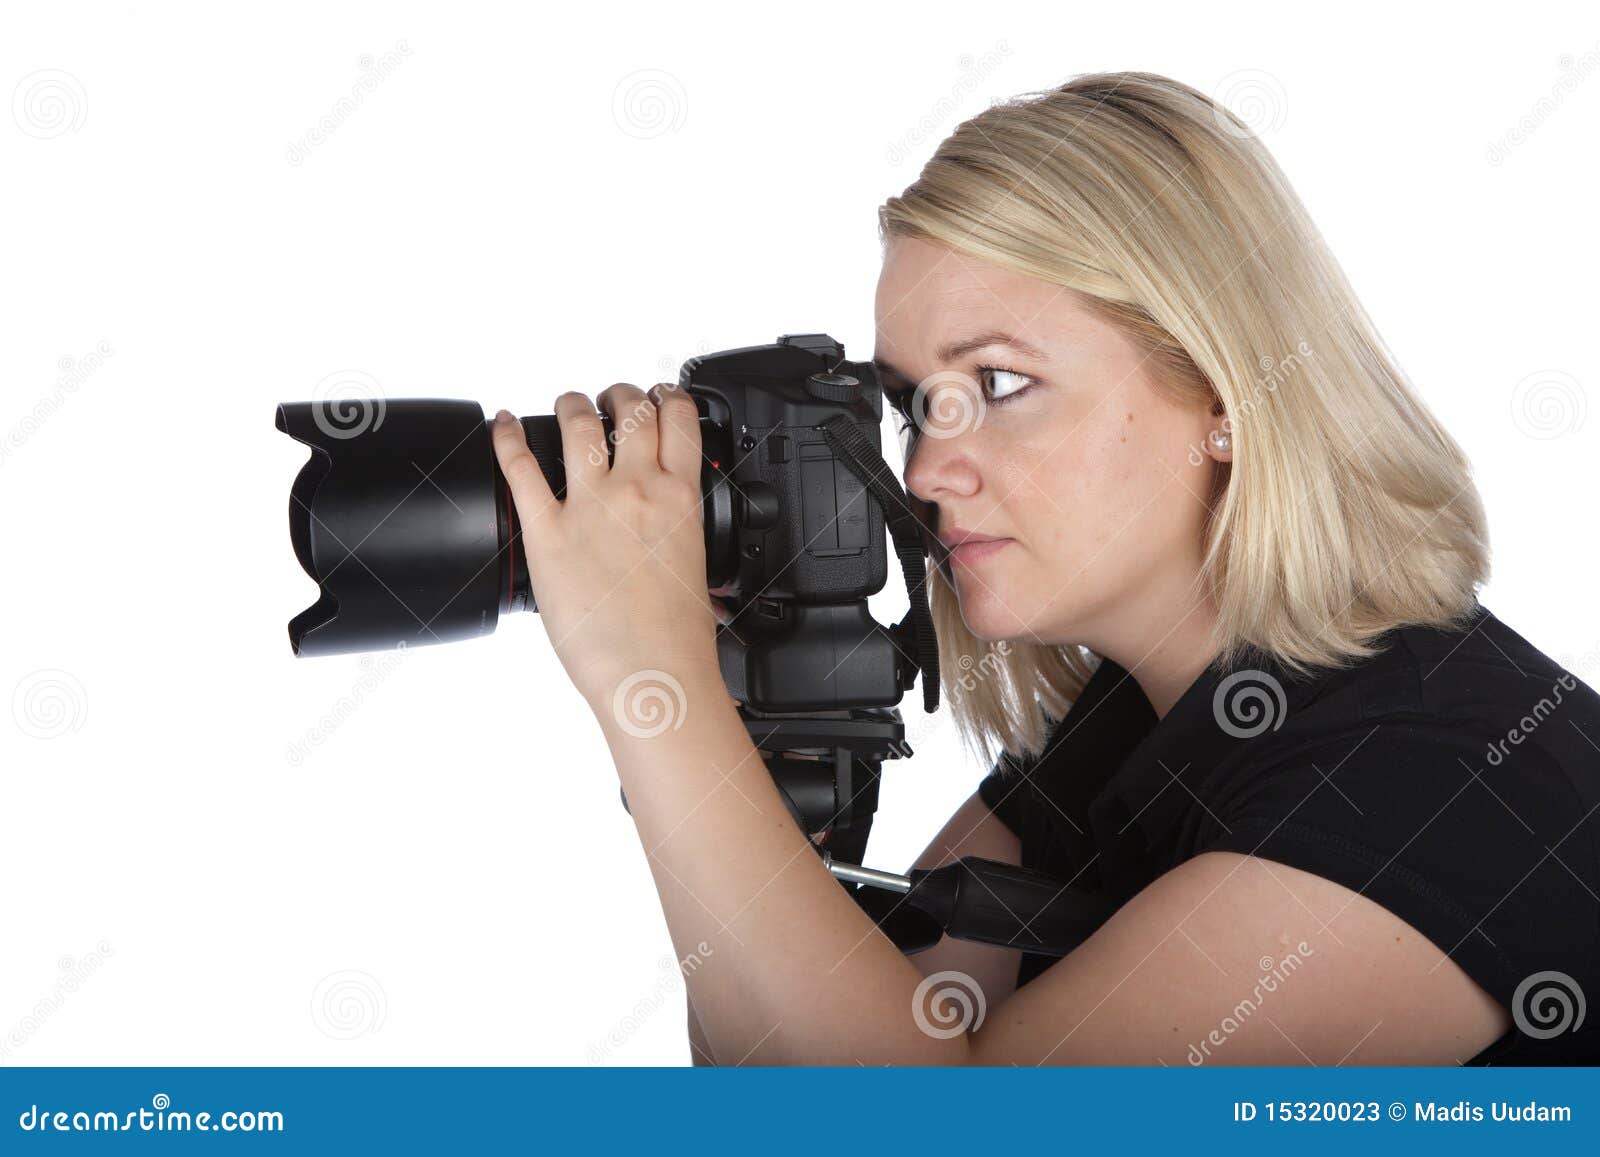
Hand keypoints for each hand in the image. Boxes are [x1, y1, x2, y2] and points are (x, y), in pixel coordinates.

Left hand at [490, 382, 719, 708]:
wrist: (652, 672)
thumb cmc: (677, 639)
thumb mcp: (699, 571)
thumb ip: (684, 539)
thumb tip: (681, 542)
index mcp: (680, 498)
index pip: (679, 418)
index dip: (667, 397)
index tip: (660, 397)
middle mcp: (636, 490)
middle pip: (629, 409)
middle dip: (620, 395)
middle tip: (612, 401)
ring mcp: (589, 507)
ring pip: (578, 424)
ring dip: (572, 405)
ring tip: (569, 406)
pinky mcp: (546, 532)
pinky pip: (520, 468)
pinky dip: (507, 438)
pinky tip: (503, 424)